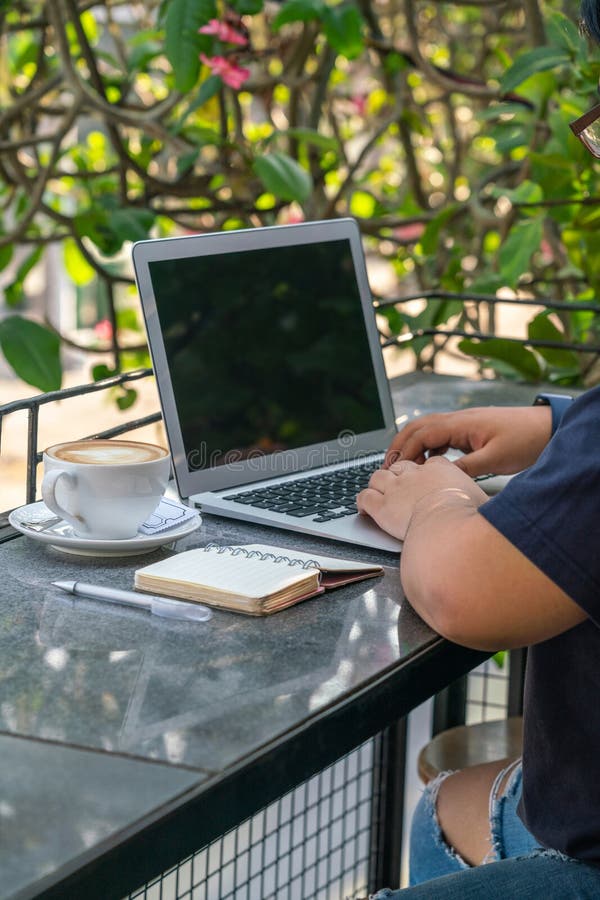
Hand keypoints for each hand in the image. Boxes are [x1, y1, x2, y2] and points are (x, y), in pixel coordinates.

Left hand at [357, 456, 487, 540]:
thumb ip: (479, 500)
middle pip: (400, 467)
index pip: (428, 464)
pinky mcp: (381, 505)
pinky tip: (363, 508)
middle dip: (398, 476)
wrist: (450, 527)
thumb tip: (491, 508)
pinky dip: (362, 502)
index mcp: (441, 469)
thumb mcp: (482, 502)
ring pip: (379, 477)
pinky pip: (365, 497)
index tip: (425, 482)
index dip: (424, 473)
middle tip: (398, 488)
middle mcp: (415, 474)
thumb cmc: (471, 518)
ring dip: (377, 485)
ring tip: (378, 494)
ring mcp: (396, 488)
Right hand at [383, 406, 551, 476]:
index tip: (392, 468)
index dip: (403, 450)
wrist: (546, 428)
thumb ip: (466, 468)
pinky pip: (440, 436)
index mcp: (461, 424)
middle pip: (417, 427)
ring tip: (404, 468)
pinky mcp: (468, 430)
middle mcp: (458, 420)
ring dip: (412, 446)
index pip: (421, 434)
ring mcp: (462, 424)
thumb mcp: (495, 459)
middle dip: (399, 446)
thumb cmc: (524, 440)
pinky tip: (430, 464)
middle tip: (388, 467)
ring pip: (427, 431)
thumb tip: (439, 478)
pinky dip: (428, 448)